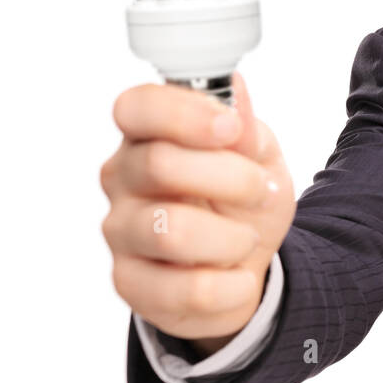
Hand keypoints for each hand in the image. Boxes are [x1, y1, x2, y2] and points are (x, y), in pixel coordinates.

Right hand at [100, 72, 295, 345]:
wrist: (242, 268)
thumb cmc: (242, 202)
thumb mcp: (261, 160)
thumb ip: (248, 131)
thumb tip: (235, 94)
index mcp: (149, 135)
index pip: (137, 107)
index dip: (184, 113)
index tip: (231, 128)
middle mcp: (122, 179)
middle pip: (159, 164)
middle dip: (232, 178)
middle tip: (261, 190)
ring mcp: (120, 232)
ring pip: (171, 230)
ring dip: (232, 236)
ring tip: (246, 238)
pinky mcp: (130, 284)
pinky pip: (188, 289)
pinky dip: (232, 284)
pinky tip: (237, 277)